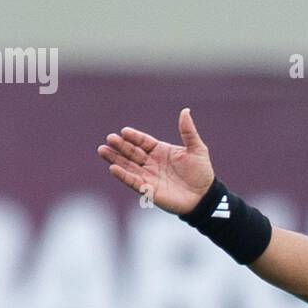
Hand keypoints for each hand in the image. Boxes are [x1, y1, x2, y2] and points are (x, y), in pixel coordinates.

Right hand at [96, 107, 214, 215]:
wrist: (204, 196)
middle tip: (109, 138)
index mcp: (161, 151)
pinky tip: (113, 168)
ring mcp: (148, 176)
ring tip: (102, 150)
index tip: (124, 131)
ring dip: (115, 158)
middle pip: (132, 152)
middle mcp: (151, 163)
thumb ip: (188, 132)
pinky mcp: (148, 190)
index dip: (134, 137)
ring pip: (128, 165)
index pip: (143, 142)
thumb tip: (185, 111)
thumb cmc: (202, 173)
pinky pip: (132, 181)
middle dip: (120, 146)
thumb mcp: (197, 149)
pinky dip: (123, 175)